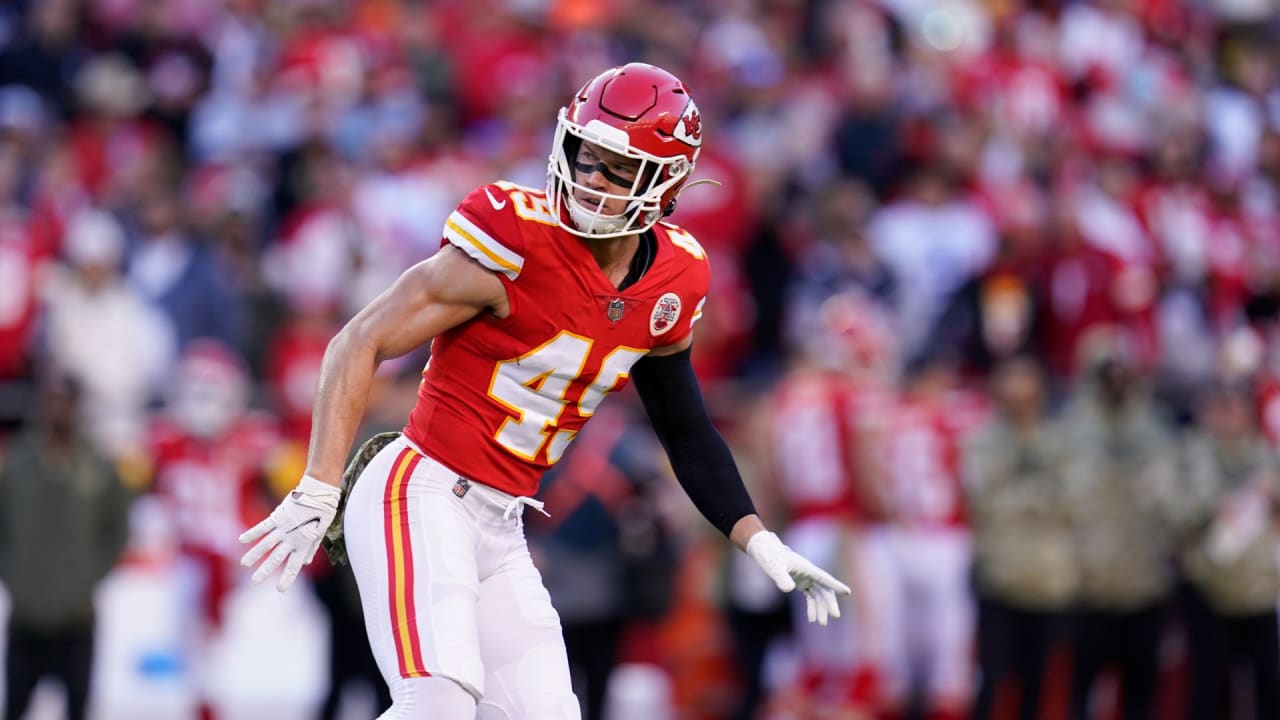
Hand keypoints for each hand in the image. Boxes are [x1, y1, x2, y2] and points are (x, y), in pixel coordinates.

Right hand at [239, 476, 340, 590]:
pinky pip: (263, 527)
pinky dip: (252, 533)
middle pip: (277, 557)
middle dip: (265, 570)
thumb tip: (306, 563)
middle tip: (255, 582)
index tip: (280, 589)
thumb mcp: (321, 532)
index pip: (294, 565)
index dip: (287, 578)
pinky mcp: (278, 516)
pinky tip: (241, 540)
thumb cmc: (323, 512)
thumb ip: (311, 547)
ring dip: (254, 554)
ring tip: (244, 565)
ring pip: (267, 543)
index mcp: (304, 543)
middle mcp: (293, 538)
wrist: (319, 492)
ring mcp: (284, 527)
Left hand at [745, 531, 850, 625]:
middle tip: (834, 616)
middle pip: (824, 589)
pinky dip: (812, 606)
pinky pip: (810, 595)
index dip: (836, 585)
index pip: (824, 578)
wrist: (763, 551)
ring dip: (821, 608)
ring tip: (821, 623)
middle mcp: (809, 573)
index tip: (847, 593)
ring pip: (819, 594)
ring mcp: (805, 577)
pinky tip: (811, 619)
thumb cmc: (769, 556)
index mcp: (806, 568)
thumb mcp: (774, 568)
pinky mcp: (800, 582)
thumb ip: (781, 578)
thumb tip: (789, 590)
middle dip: (830, 603)